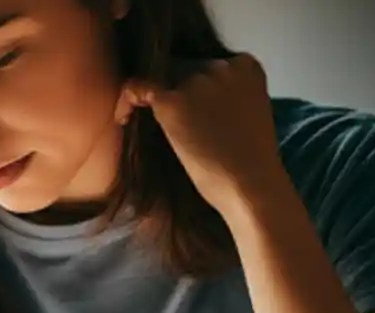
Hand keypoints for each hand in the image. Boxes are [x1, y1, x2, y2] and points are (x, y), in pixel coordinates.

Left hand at [117, 53, 289, 216]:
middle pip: (183, 68)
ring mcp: (198, 80)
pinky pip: (138, 87)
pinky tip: (123, 118)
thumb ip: (226, 96)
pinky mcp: (174, 101)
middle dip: (175, 93)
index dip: (193, 86)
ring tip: (154, 128)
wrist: (251, 186)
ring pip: (162, 79)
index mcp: (246, 66)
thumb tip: (193, 99)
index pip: (207, 64)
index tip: (190, 110)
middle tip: (172, 124)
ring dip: (157, 102)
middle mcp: (222, 65)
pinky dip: (127, 99)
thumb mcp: (247, 113)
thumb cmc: (250, 164)